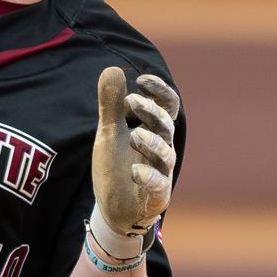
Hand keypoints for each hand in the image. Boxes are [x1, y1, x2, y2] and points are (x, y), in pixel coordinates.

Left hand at [92, 66, 178, 235]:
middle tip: (131, 101)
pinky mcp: (156, 195)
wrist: (114, 207)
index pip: (167, 106)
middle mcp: (162, 148)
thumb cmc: (117, 165)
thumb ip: (111, 105)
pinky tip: (133, 171)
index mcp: (154, 130)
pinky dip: (148, 176)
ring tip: (134, 135)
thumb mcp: (110, 132)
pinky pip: (158, 184)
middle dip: (151, 112)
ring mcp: (161, 172)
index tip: (141, 80)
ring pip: (165, 154)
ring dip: (151, 142)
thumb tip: (112, 69)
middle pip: (165, 126)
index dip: (159, 91)